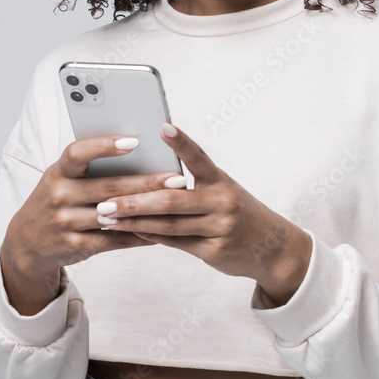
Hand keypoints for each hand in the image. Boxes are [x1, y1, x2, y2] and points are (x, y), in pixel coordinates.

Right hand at [2, 134, 184, 285]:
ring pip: (115, 216)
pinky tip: (160, 232)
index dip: (103, 146)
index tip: (133, 141)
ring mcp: (66, 222)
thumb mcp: (62, 178)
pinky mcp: (76, 245)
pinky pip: (113, 240)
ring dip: (148, 210)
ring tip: (176, 204)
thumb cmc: (55, 200)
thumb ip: (89, 167)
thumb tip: (136, 150)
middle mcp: (59, 196)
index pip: (77, 153)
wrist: (26, 242)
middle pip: (108, 187)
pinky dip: (138, 236)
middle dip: (146, 182)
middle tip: (177, 178)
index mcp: (57, 172)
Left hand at [95, 123, 312, 302]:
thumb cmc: (238, 212)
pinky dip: (151, 236)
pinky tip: (130, 232)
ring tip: (108, 218)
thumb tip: (150, 175)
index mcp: (221, 180)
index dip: (181, 142)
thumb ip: (193, 184)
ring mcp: (218, 228)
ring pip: (168, 225)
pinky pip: (175, 243)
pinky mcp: (213, 251)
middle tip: (104, 201)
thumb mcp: (224, 191)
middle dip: (134, 201)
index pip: (198, 157)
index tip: (163, 126)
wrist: (273, 248)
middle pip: (170, 199)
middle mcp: (221, 201)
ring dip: (134, 222)